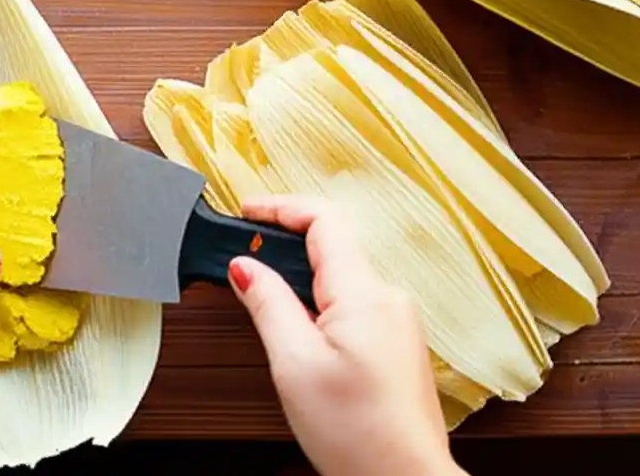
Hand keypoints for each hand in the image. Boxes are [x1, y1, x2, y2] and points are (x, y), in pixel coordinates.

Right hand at [228, 195, 463, 475]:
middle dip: (284, 244)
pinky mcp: (396, 344)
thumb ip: (267, 303)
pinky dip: (319, 302)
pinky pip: (353, 304)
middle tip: (243, 257)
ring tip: (264, 298)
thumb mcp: (293, 362)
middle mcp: (388, 299)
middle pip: (331, 246)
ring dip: (300, 277)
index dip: (280, 207)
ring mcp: (397, 321)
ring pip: (341, 278)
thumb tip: (244, 265)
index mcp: (364, 294)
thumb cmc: (356, 433)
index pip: (324, 220)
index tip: (246, 211)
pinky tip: (299, 331)